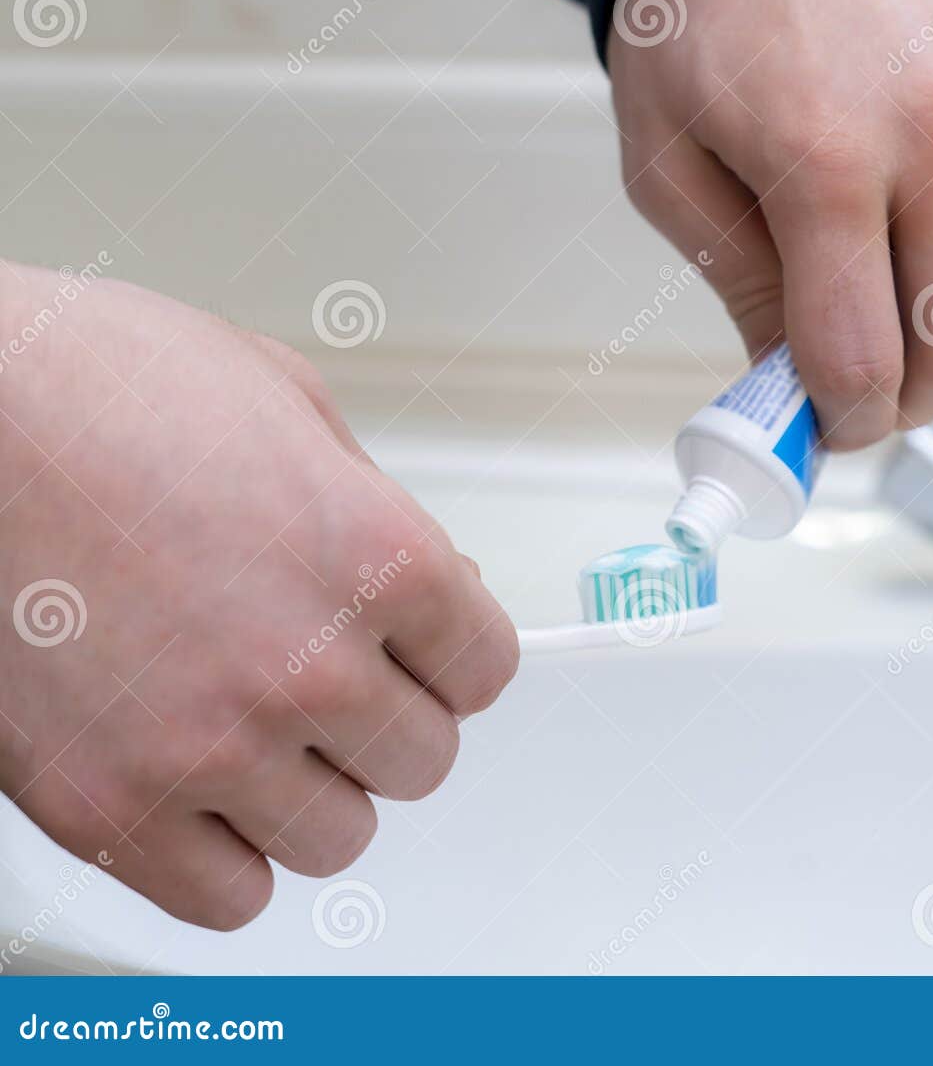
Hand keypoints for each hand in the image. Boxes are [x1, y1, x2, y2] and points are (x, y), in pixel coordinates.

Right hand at [0, 262, 518, 929]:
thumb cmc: (93, 386)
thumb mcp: (285, 402)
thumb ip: (378, 510)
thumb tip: (439, 587)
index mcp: (375, 558)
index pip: (486, 671)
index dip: (451, 656)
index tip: (422, 654)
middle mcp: (307, 667)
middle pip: (423, 760)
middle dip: (384, 719)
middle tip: (331, 680)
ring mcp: (208, 748)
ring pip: (339, 838)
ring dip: (313, 790)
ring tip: (261, 731)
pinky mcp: (107, 811)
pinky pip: (231, 899)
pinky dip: (229, 856)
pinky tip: (206, 792)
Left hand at [609, 0, 932, 449]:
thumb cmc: (698, 17)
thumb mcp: (665, 166)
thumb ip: (738, 285)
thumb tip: (795, 382)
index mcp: (821, 161)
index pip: (862, 358)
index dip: (844, 422)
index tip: (829, 424)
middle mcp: (928, 132)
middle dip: (909, 399)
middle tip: (868, 391)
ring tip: (907, 311)